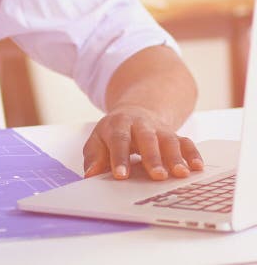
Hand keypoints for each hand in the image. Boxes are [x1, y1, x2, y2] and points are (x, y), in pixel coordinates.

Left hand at [82, 105, 203, 180]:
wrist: (134, 111)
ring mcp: (159, 129)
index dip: (119, 158)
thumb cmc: (114, 132)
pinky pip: (185, 142)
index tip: (120, 176)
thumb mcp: (98, 140)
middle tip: (158, 176)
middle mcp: (140, 125)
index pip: (118, 140)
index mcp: (118, 125)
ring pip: (169, 140)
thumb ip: (94, 157)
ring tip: (181, 174)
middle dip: (152, 157)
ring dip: (176, 157)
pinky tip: (197, 168)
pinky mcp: (174, 134)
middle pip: (147, 139)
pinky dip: (193, 154)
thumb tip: (90, 175)